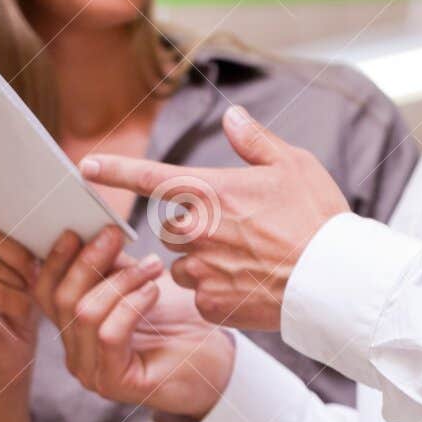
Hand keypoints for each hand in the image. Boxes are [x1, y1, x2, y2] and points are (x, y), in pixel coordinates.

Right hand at [0, 173, 38, 392]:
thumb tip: (28, 204)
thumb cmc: (13, 313)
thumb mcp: (13, 269)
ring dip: (20, 278)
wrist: (7, 367)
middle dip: (17, 250)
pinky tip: (22, 312)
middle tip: (35, 269)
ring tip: (29, 292)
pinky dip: (18, 301)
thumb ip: (7, 239)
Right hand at [35, 227, 234, 417]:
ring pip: (84, 313)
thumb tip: (95, 232)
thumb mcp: (138, 284)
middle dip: (88, 260)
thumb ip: (111, 267)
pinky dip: (131, 305)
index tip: (79, 227)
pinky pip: (109, 334)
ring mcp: (92, 372)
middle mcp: (76, 354)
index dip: (56, 258)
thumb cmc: (180, 324)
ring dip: (119, 281)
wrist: (217, 364)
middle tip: (115, 233)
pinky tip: (154, 292)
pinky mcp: (115, 383)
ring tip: (152, 266)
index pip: (45, 291)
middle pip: (61, 298)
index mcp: (75, 329)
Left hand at [80, 106, 348, 330]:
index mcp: (210, 192)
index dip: (115, 170)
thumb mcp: (292, 164)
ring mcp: (202, 271)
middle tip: (238, 232)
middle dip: (196, 229)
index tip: (86, 166)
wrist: (335, 281)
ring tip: (246, 263)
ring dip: (204, 263)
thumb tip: (231, 116)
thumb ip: (253, 141)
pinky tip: (249, 287)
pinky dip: (217, 293)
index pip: (149, 177)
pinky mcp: (212, 305)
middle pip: (174, 228)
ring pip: (184, 265)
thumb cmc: (317, 219)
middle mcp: (197, 232)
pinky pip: (201, 296)